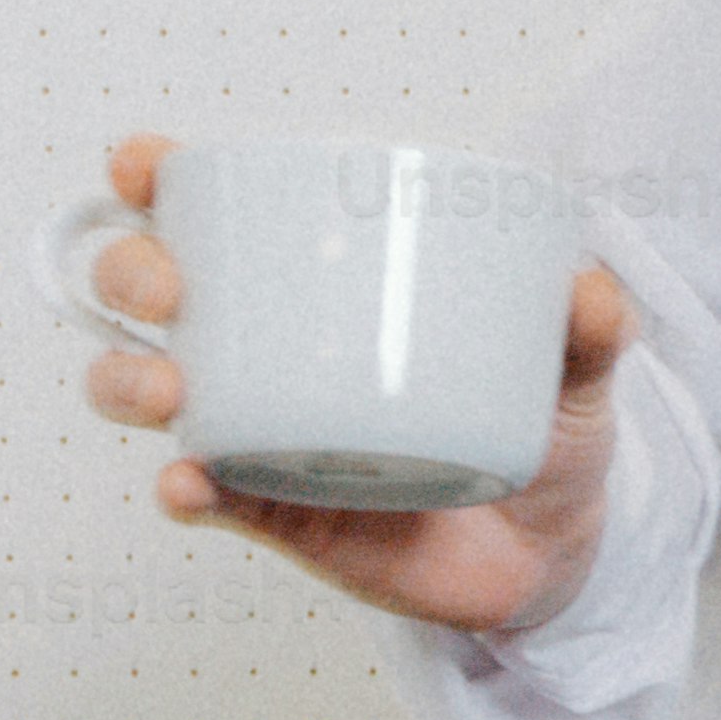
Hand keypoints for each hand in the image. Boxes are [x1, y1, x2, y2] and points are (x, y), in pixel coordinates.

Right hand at [79, 129, 634, 636]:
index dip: (153, 181)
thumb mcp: (576, 373)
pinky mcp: (272, 511)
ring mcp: (260, 432)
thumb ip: (590, 327)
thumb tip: (584, 284)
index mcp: (322, 292)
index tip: (143, 166)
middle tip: (169, 288)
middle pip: (152, 292)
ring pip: (148, 391)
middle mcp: (268, 354)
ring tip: (168, 389)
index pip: (216, 219)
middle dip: (131, 273)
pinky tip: (191, 483)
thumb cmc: (541, 433)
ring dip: (130, 381)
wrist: (550, 553)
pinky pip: (205, 497)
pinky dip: (186, 489)